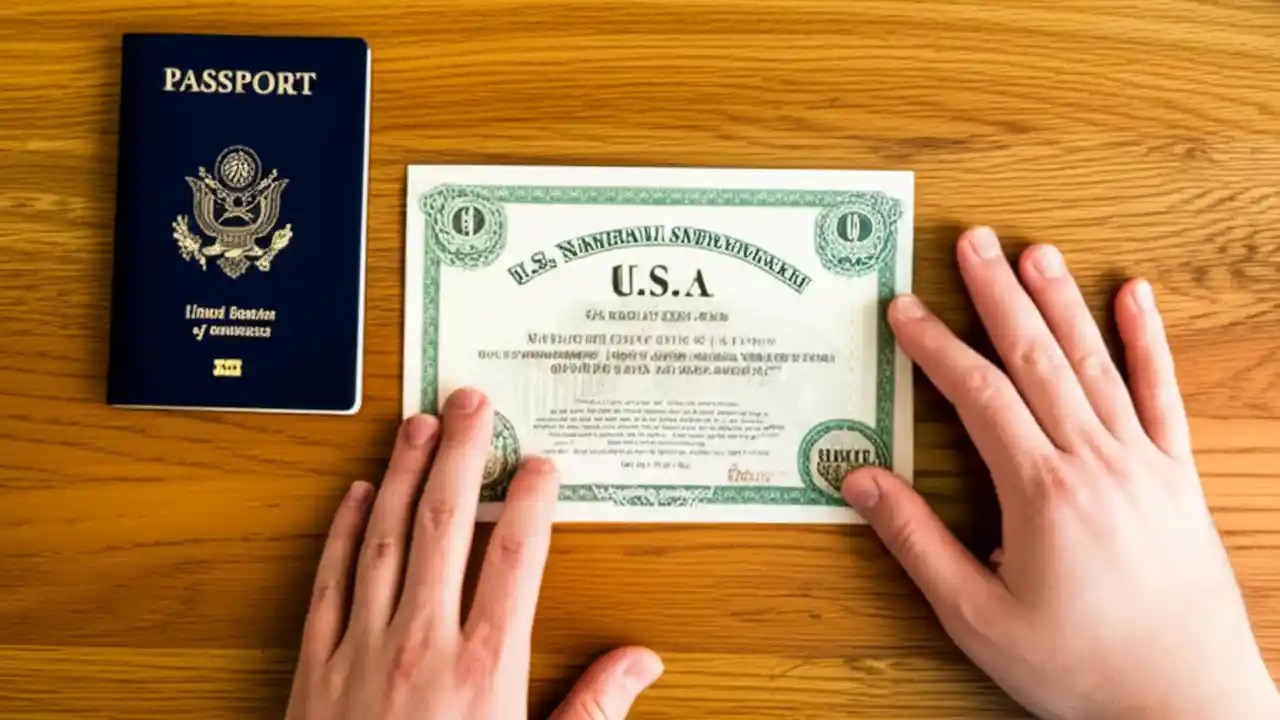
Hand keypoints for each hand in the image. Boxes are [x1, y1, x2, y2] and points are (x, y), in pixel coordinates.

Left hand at [285, 389, 662, 719]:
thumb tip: (642, 661)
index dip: (531, 499)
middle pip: (446, 525)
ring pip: (384, 538)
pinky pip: (328, 582)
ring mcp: (362, 650)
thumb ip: (594, 711)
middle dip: (462, 455)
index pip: (516, 556)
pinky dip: (341, 533)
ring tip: (418, 424)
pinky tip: (356, 494)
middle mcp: (423, 643)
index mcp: (485, 666)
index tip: (540, 462)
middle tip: (473, 401)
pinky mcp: (315, 668)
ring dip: (403, 474)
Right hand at [843, 227, 1279, 718]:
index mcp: (1041, 493)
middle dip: (997, 296)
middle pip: (1038, 359)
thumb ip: (915, 541)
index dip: (937, 347)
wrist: (1185, 706)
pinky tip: (1135, 297)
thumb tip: (861, 480)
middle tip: (971, 241)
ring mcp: (1144, 463)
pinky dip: (1148, 342)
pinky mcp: (1178, 476)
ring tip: (1034, 252)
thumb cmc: (1077, 668)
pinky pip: (1162, 394)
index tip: (903, 310)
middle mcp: (1096, 462)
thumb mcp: (976, 617)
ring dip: (1061, 302)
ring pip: (1095, 363)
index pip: (980, 395)